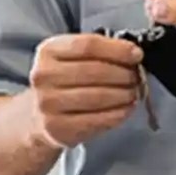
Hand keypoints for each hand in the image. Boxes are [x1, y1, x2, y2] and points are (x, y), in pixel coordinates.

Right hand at [27, 34, 143, 148]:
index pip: (88, 45)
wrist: (38, 116)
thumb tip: (133, 54)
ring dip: (124, 94)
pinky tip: (127, 108)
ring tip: (134, 92)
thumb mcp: (71, 56)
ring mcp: (48, 104)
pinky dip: (118, 113)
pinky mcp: (58, 129)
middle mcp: (44, 76)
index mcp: (48, 51)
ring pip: (99, 96)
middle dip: (124, 73)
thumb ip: (98, 50)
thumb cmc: (63, 80)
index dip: (118, 49)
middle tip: (138, 76)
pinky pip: (97, 120)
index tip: (137, 54)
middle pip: (96, 71)